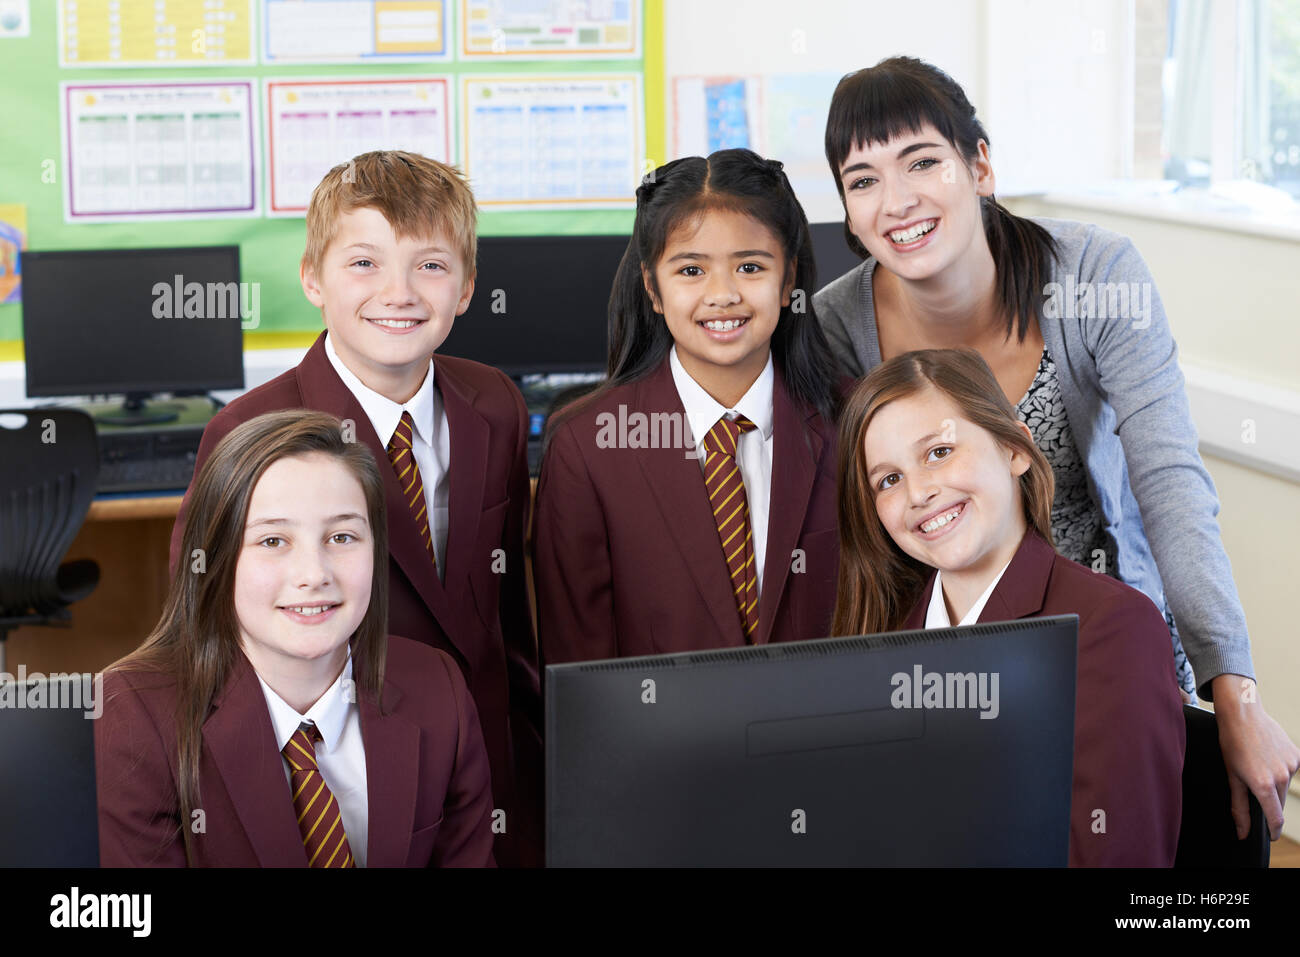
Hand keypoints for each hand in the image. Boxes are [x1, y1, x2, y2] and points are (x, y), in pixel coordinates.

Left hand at [1210, 673, 1299, 840]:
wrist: (1242, 715)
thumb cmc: (1232, 745)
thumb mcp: (1232, 777)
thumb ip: (1239, 808)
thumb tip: (1242, 833)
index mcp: (1264, 785)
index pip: (1276, 819)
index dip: (1273, 830)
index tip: (1270, 835)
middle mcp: (1281, 777)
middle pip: (1279, 803)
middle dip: (1268, 804)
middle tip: (1253, 789)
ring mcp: (1291, 765)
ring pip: (1284, 787)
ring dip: (1273, 785)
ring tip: (1256, 766)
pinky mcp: (1297, 755)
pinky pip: (1289, 771)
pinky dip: (1279, 770)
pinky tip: (1266, 757)